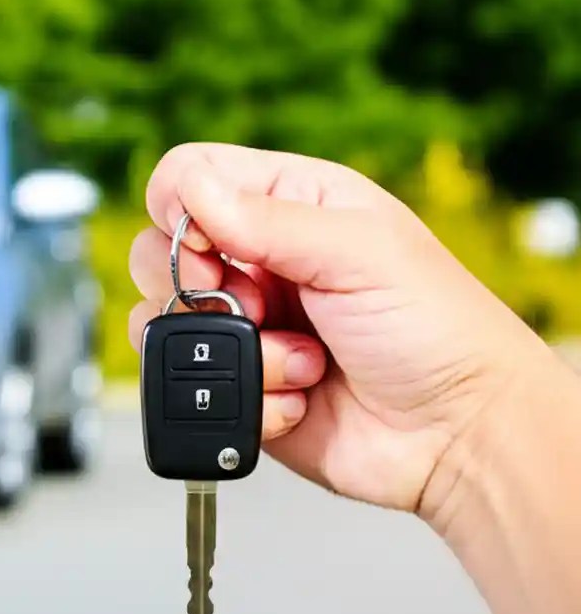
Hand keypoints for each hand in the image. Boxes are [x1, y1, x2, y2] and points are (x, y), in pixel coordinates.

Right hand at [128, 143, 551, 512]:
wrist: (457, 436)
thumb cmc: (438, 332)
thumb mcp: (361, 251)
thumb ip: (268, 218)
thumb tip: (190, 189)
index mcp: (292, 205)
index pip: (190, 177)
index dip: (179, 211)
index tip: (210, 250)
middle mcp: (260, 262)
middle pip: (157, 251)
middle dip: (194, 288)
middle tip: (250, 305)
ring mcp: (246, 327)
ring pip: (166, 326)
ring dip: (233, 351)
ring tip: (298, 359)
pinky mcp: (241, 387)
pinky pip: (192, 391)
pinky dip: (248, 400)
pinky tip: (300, 396)